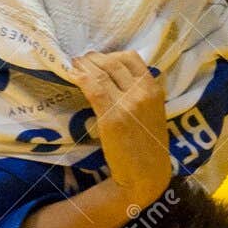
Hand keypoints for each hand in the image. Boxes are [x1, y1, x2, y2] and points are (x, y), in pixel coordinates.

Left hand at [70, 50, 170, 209]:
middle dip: (95, 58)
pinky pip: (93, 88)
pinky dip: (80, 78)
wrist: (147, 173)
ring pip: (101, 72)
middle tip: (83, 59)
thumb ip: (141, 94)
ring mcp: (127, 103)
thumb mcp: (153, 112)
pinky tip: (72, 75)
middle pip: (114, 62)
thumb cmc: (148, 146)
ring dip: (85, 64)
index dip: (112, 54)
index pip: (132, 58)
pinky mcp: (111, 116)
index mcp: (154, 89)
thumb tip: (117, 77)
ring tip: (75, 63)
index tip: (101, 57)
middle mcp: (142, 92)